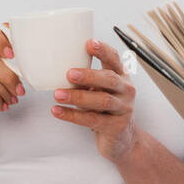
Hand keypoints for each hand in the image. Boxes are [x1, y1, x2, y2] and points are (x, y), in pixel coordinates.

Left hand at [52, 39, 137, 160]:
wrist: (122, 140)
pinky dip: (73, 115)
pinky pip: (93, 120)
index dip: (103, 51)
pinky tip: (58, 111)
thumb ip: (87, 80)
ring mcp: (124, 109)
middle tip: (69, 73)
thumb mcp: (100, 91)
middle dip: (89, 75)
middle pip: (109, 79)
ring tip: (58, 95)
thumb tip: (57, 68)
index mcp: (121, 76)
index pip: (114, 59)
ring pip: (102, 100)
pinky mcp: (117, 127)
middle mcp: (126, 90)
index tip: (89, 43)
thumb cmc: (105, 110)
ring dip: (78, 97)